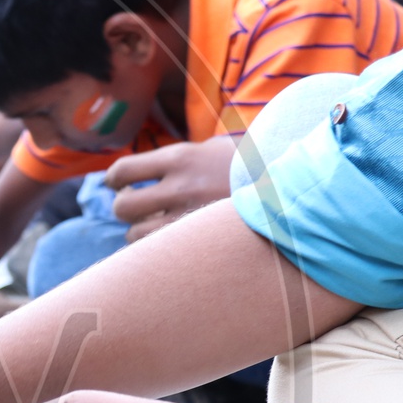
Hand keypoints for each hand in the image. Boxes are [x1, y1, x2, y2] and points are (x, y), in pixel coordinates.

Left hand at [108, 138, 236, 242]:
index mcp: (181, 157)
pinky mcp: (200, 243)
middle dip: (124, 207)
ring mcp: (190, 219)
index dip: (113, 180)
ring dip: (139, 231)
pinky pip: (160, 252)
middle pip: (122, 207)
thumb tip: (134, 174)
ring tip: (155, 225)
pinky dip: (158, 248)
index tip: (116, 184)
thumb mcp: (210, 150)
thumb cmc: (246, 168)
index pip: (123, 171)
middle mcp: (181, 187)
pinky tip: (170, 240)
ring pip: (135, 236)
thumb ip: (174, 161)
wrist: (290, 188)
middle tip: (135, 205)